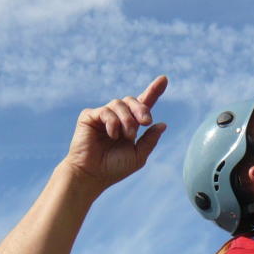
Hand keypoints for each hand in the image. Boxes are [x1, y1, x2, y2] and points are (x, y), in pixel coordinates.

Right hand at [64, 75, 167, 190]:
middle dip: (142, 109)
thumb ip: (150, 140)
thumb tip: (162, 124)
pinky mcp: (89, 116)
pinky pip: (105, 111)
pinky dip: (113, 122)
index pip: (143, 105)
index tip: (164, 79)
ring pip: (119, 103)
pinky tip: (112, 135)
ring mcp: (102, 116)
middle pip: (133, 100)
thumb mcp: (138, 156)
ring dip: (127, 119)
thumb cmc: (113, 169)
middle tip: (145, 121)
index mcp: (130, 126)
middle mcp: (117, 118)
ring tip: (126, 136)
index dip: (153, 91)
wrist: (92, 175)